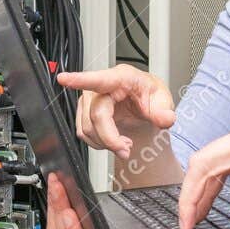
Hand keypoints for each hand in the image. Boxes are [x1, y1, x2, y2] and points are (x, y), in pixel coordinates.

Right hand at [55, 65, 176, 160]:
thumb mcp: (163, 100)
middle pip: (96, 116)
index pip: (100, 80)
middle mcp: (103, 87)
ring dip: (105, 142)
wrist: (144, 103)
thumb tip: (165, 119)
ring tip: (124, 144)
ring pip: (87, 128)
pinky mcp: (85, 111)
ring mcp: (91, 99)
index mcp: (122, 78)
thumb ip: (165, 111)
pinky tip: (112, 141)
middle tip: (126, 150)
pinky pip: (83, 132)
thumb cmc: (150, 95)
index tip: (64, 79)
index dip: (80, 79)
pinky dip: (98, 143)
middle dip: (110, 138)